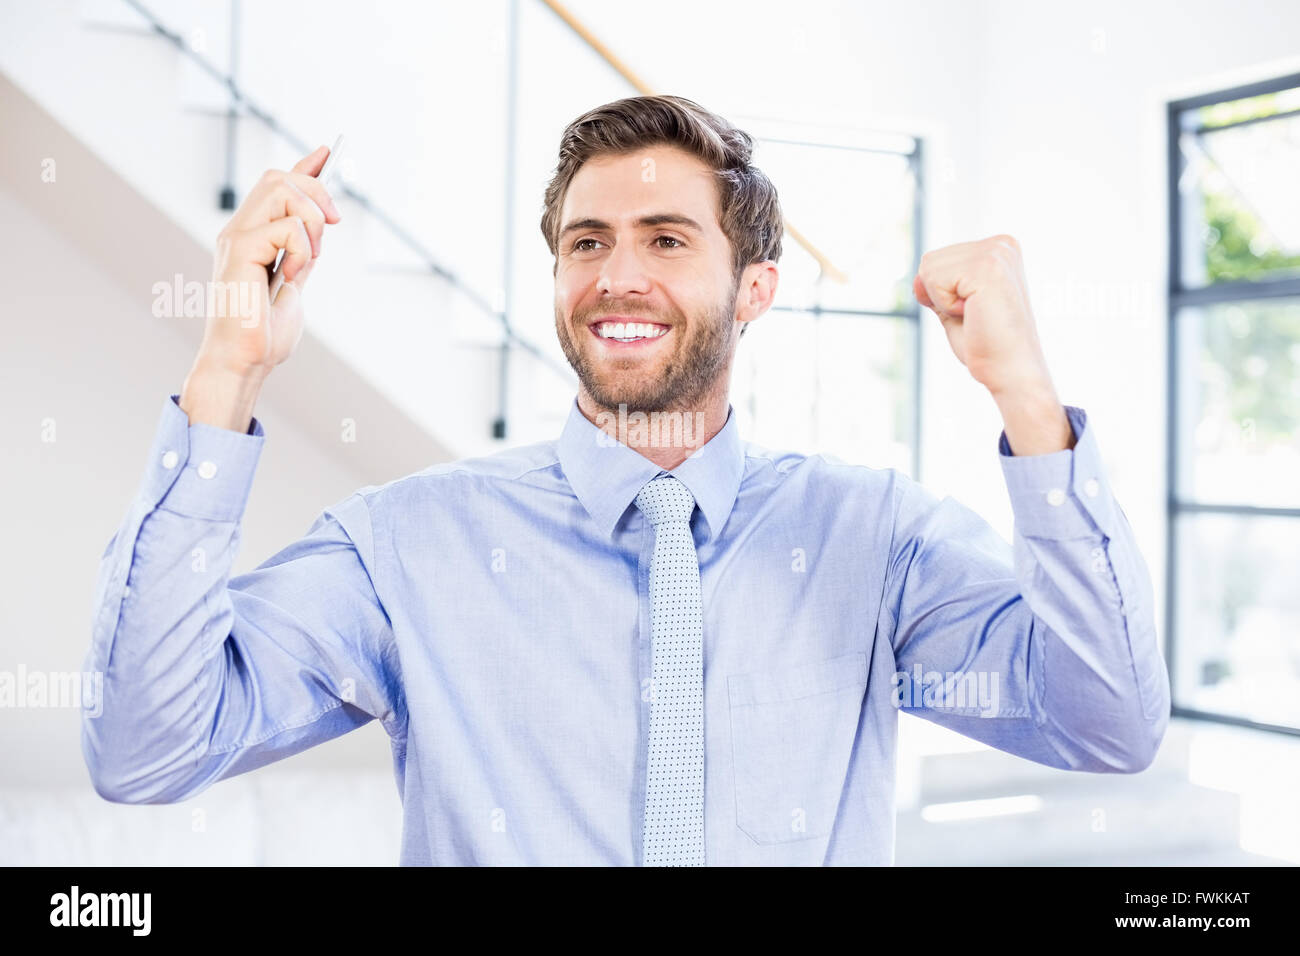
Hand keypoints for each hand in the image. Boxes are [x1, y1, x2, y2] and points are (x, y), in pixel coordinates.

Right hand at [199, 145, 341, 377]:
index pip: (277, 186)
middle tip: (331, 227)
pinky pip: (288, 227)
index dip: (305, 167)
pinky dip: (301, 251)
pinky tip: (289, 278)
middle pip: (279, 177)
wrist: (245, 361)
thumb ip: (304, 251)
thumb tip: (321, 221)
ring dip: (310, 222)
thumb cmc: (264, 332)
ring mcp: (236, 236)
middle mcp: (240, 229)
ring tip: (305, 260)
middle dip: (317, 193)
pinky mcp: (239, 249)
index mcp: (252, 236)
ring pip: (282, 190)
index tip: (327, 152)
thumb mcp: (295, 282)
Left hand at [912, 234, 1050, 396]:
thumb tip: (918, 276)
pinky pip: (934, 280)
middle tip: (974, 315)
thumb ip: (937, 287)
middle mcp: (1000, 245)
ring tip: (975, 313)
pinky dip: (946, 305)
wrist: (1010, 370)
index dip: (941, 293)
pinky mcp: (987, 266)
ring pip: (928, 269)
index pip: (937, 259)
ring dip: (943, 301)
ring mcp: (996, 253)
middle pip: (929, 261)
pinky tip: (975, 313)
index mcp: (998, 249)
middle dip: (940, 296)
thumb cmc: (987, 344)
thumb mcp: (954, 307)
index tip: (974, 310)